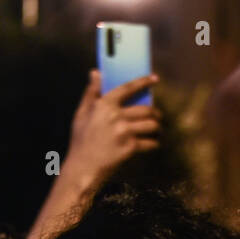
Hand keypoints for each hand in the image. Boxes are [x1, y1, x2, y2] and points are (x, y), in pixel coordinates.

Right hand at [64, 69, 161, 187]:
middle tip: (157, 116)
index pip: (128, 88)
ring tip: (157, 130)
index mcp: (104, 104)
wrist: (83, 166)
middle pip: (146, 109)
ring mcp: (124, 132)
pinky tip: (153, 144)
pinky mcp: (130, 147)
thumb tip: (96, 72)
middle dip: (156, 113)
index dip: (143, 82)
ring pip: (152, 125)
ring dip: (157, 128)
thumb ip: (91, 91)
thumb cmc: (81, 139)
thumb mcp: (82, 112)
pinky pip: (150, 143)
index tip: (155, 78)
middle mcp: (116, 116)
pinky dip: (154, 143)